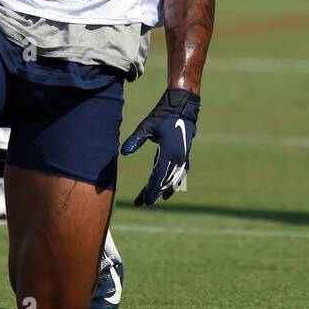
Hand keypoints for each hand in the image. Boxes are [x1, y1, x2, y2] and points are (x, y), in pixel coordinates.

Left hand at [120, 88, 199, 205]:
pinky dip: (175, 183)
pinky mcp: (185, 154)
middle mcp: (178, 158)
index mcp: (169, 153)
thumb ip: (136, 140)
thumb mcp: (147, 126)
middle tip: (143, 202)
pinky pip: (181, 174)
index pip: (158, 176)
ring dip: (164, 189)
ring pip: (173, 179)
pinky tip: (169, 189)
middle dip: (154, 192)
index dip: (150, 190)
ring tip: (155, 199)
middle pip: (165, 181)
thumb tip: (123, 153)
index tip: (144, 201)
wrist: (182, 106)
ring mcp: (183, 157)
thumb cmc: (163, 116)